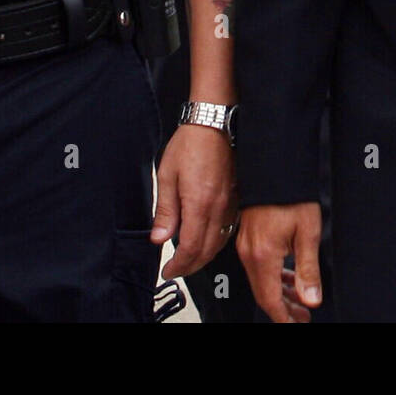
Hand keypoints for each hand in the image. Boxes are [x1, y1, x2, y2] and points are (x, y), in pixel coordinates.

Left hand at [151, 123, 235, 278]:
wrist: (214, 124)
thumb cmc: (191, 144)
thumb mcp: (167, 175)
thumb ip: (165, 210)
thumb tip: (159, 238)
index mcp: (199, 204)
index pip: (190, 248)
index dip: (178, 266)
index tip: (168, 270)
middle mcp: (218, 208)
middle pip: (206, 251)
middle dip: (190, 267)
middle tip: (176, 270)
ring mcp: (230, 205)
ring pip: (219, 243)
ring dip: (204, 257)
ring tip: (188, 259)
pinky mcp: (236, 199)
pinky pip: (228, 230)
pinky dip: (216, 242)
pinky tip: (206, 240)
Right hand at [237, 202, 321, 321]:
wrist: (275, 167)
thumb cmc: (291, 194)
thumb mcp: (308, 233)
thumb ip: (308, 270)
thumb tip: (311, 298)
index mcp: (263, 255)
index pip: (270, 299)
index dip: (284, 317)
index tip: (297, 324)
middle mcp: (249, 252)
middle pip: (263, 293)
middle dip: (283, 309)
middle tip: (302, 316)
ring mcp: (246, 244)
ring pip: (260, 280)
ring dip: (279, 293)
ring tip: (299, 300)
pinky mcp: (248, 236)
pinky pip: (258, 266)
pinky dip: (273, 277)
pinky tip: (287, 277)